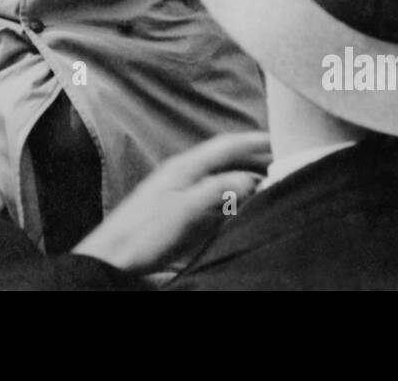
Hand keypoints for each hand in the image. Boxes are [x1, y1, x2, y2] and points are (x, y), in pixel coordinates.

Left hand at [73, 132, 270, 273]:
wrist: (113, 257)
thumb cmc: (142, 234)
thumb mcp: (184, 209)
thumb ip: (217, 189)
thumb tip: (249, 177)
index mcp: (184, 167)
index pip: (226, 145)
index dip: (254, 141)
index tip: (281, 138)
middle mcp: (183, 175)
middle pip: (226, 160)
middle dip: (254, 159)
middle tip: (284, 162)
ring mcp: (181, 193)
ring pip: (222, 179)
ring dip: (246, 178)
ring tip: (271, 182)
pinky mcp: (180, 213)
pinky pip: (214, 199)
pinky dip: (233, 199)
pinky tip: (244, 207)